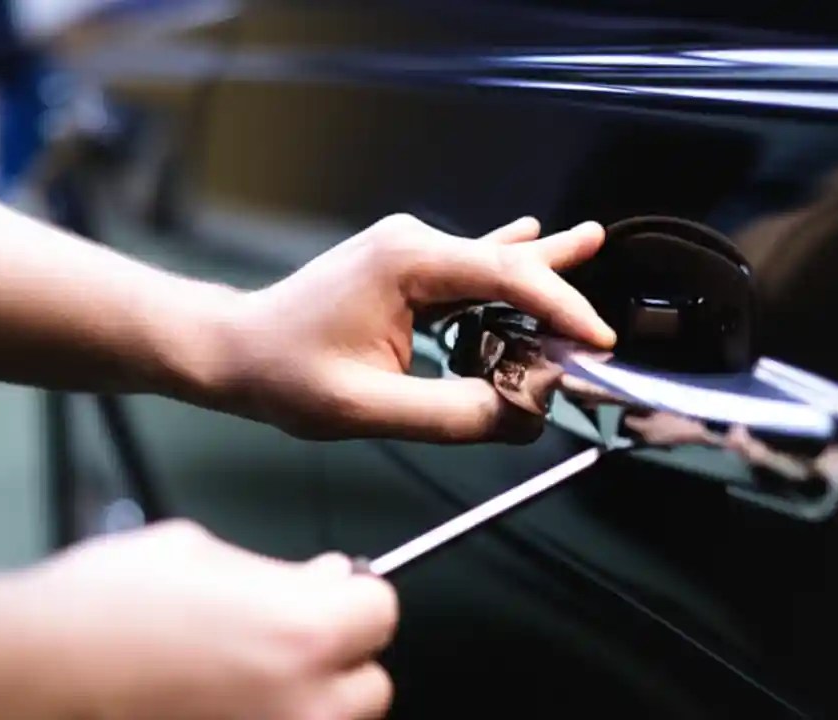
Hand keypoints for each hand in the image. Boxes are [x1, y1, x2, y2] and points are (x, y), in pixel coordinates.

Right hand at [23, 520, 396, 719]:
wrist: (32, 675)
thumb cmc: (103, 609)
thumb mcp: (199, 552)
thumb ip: (277, 571)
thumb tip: (323, 578)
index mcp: (311, 628)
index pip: (382, 611)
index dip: (352, 600)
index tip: (331, 598)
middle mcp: (309, 700)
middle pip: (370, 683)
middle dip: (334, 662)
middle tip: (282, 648)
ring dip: (308, 704)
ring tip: (245, 685)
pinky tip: (222, 705)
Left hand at [220, 214, 615, 442]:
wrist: (233, 351)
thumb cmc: (284, 374)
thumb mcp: (368, 408)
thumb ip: (452, 414)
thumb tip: (521, 418)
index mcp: (405, 264)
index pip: (505, 275)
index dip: (559, 308)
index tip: (596, 340)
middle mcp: (411, 244)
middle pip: (506, 262)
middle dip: (558, 290)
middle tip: (604, 316)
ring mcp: (406, 251)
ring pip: (491, 261)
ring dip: (538, 268)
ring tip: (590, 241)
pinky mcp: (401, 267)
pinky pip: (467, 268)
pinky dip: (503, 268)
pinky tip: (532, 236)